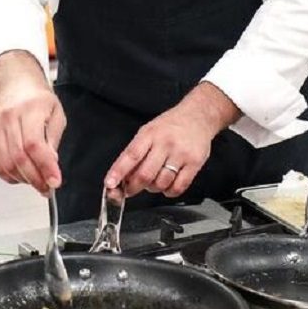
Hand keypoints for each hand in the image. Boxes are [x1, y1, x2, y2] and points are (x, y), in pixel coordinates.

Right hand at [0, 51, 65, 193]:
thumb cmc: (38, 99)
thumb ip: (54, 140)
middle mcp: (9, 118)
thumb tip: (50, 165)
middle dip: (35, 178)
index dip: (45, 167)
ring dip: (23, 179)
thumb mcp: (56, 114)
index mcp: (30, 109)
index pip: (34, 144)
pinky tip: (21, 175)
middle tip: (47, 187)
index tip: (54, 181)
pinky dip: (10, 175)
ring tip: (36, 181)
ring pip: (6, 164)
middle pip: (19, 157)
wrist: (15, 85)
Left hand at [104, 82, 239, 198]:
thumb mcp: (148, 131)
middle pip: (145, 174)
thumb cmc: (170, 126)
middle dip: (133, 187)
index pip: (131, 155)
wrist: (198, 116)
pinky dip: (169, 192)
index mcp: (149, 134)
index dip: (118, 172)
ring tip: (153, 181)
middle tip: (130, 189)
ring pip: (161, 183)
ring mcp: (181, 154)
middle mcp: (165, 143)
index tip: (110, 184)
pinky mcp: (195, 163)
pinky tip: (167, 185)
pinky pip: (178, 187)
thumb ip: (136, 152)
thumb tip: (122, 176)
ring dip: (152, 189)